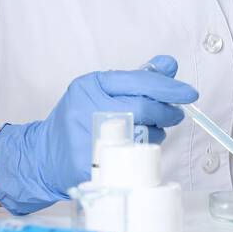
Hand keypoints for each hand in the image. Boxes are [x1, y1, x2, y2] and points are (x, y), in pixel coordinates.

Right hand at [0, 55, 196, 214]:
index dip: (168, 87)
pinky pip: (134, 158)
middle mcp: (87, 108)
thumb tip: (170, 65)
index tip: (189, 93)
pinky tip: (138, 148)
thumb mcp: (100, 89)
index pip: (137, 81)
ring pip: (143, 134)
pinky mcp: (93, 165)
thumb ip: (136, 77)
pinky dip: (144, 152)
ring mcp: (89, 138)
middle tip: (175, 114)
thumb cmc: (78, 119)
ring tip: (149, 130)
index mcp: (90, 85)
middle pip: (143, 108)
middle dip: (167, 111)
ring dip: (157, 132)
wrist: (43, 156)